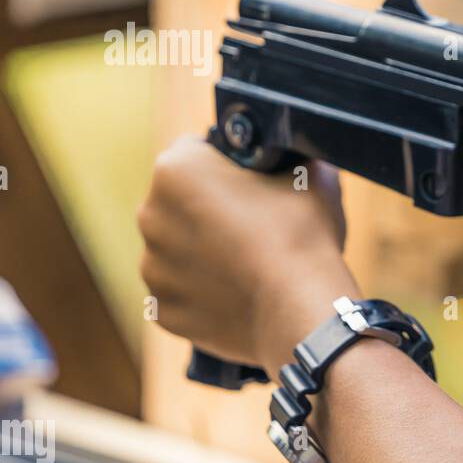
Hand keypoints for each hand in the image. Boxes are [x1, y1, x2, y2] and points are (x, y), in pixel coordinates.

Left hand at [138, 136, 358, 377]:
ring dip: (203, 252)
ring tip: (247, 264)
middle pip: (180, 202)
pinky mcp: (163, 309)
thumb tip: (295, 156)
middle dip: (207, 209)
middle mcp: (151, 216)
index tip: (253, 183)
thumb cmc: (303, 236)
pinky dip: (203, 292)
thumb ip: (290, 156)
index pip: (195, 152)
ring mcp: (153, 267)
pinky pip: (181, 292)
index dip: (228, 164)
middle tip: (253, 225)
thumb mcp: (312, 175)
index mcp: (176, 171)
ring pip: (178, 249)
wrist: (301, 311)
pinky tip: (238, 293)